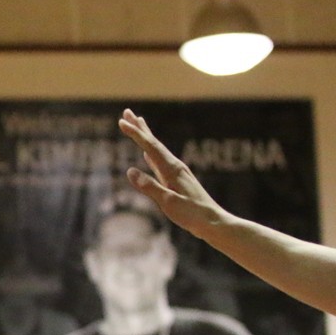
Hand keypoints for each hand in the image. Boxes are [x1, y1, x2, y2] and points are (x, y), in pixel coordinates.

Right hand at [119, 108, 227, 236]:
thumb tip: (129, 171)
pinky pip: (160, 162)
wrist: (214, 223)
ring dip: (146, 137)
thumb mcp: (168, 203)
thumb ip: (150, 187)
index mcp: (172, 169)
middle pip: (154, 142)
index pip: (150, 147)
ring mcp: (177, 173)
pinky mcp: (177, 181)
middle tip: (127, 112)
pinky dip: (151, 155)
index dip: (136, 134)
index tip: (121, 122)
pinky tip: (147, 155)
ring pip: (157, 150)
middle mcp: (175, 167)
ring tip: (138, 125)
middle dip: (140, 128)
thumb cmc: (192, 215)